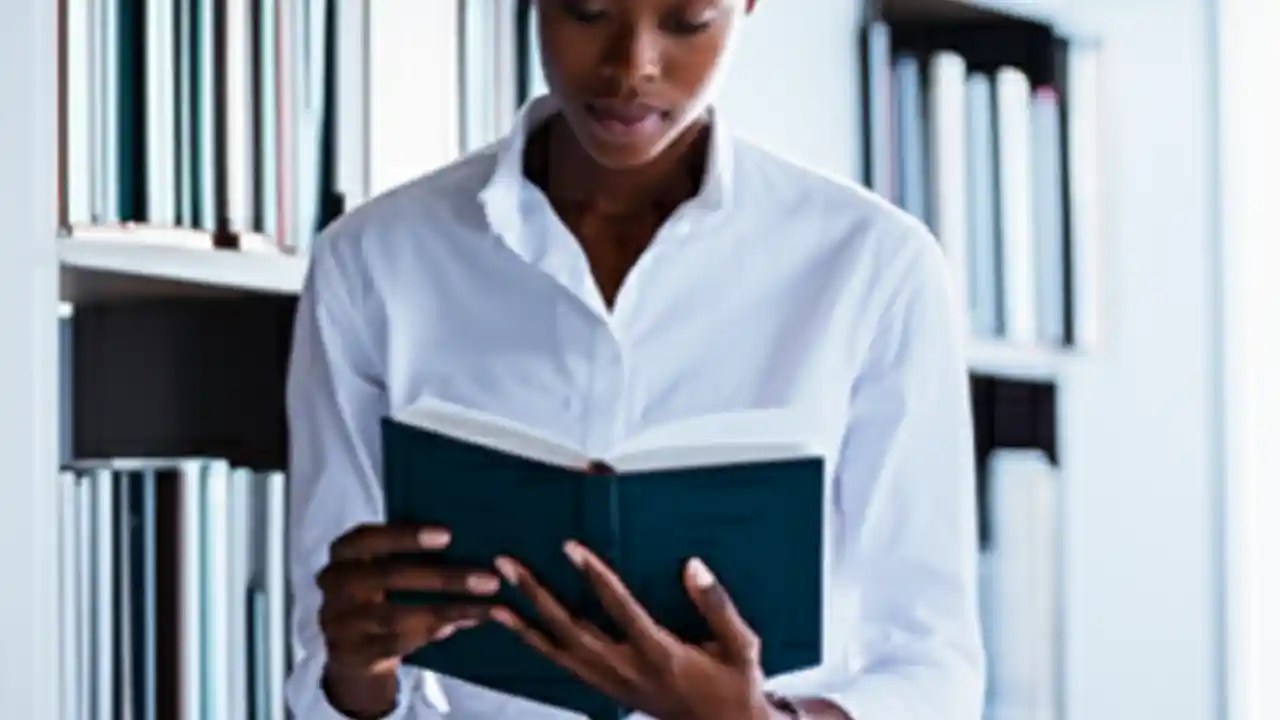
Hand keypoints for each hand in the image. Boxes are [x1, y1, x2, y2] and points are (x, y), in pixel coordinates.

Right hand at [316, 523, 500, 718]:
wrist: (351, 647)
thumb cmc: (380, 590)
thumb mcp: (384, 565)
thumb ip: (411, 553)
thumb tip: (472, 543)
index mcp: (343, 552)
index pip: (369, 537)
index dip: (406, 535)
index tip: (448, 535)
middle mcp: (333, 583)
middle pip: (388, 576)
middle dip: (443, 578)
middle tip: (488, 581)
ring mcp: (337, 620)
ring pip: (395, 615)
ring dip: (444, 611)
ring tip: (482, 609)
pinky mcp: (349, 653)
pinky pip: (393, 644)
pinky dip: (428, 635)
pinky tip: (456, 626)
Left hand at [491, 541, 777, 719]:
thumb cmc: (734, 685)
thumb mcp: (741, 646)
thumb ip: (717, 605)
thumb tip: (693, 566)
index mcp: (660, 654)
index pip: (619, 609)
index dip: (594, 576)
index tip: (570, 548)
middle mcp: (628, 669)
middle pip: (571, 629)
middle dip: (536, 595)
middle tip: (508, 565)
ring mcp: (612, 682)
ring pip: (558, 650)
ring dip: (525, 622)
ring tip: (495, 596)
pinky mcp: (605, 687)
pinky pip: (561, 664)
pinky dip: (535, 643)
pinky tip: (515, 625)